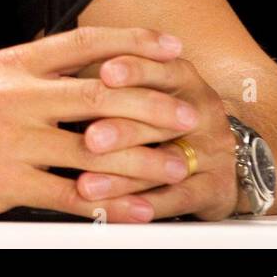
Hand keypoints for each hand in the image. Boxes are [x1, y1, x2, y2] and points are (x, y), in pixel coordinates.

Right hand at [0, 27, 202, 220]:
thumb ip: (32, 65)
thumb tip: (82, 54)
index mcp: (11, 64)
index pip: (82, 44)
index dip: (131, 42)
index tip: (169, 48)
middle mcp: (13, 97)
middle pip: (97, 96)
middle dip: (151, 105)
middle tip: (188, 114)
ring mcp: (8, 141)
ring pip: (90, 151)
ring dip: (142, 161)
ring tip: (176, 166)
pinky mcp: (4, 184)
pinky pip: (68, 197)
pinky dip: (109, 207)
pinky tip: (136, 211)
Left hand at [72, 50, 239, 220]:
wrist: (210, 156)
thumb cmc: (157, 114)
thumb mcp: (141, 88)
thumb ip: (109, 79)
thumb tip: (60, 74)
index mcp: (180, 74)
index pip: (157, 66)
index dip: (131, 69)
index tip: (104, 73)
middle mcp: (201, 107)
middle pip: (159, 117)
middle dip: (122, 128)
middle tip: (90, 138)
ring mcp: (213, 148)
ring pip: (166, 162)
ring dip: (124, 175)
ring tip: (87, 184)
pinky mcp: (217, 186)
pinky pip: (178, 198)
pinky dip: (145, 205)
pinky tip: (117, 210)